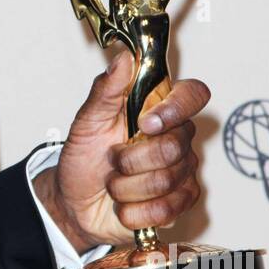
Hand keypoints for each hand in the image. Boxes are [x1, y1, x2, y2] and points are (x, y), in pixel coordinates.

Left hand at [35, 46, 209, 251]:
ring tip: (114, 183)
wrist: (75, 204)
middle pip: (175, 146)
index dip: (176, 109)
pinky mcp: (180, 202)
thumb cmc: (84, 158)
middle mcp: (177, 137)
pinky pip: (166, 208)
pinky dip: (134, 210)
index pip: (193, 95)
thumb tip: (124, 58)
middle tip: (112, 159)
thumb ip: (106, 91)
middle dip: (131, 159)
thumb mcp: (87, 122)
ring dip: (126, 187)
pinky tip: (124, 205)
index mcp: (158, 109)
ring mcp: (182, 170)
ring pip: (166, 180)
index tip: (146, 123)